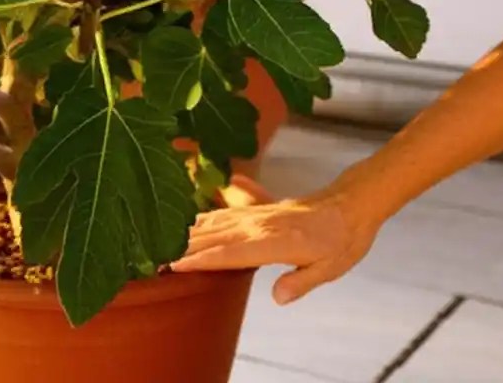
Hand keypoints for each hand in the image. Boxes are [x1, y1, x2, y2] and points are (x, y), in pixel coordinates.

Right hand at [170, 182, 378, 304]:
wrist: (350, 204)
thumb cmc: (342, 240)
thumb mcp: (331, 267)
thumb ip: (301, 281)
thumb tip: (277, 298)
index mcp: (275, 241)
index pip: (229, 253)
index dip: (200, 260)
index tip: (173, 264)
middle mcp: (260, 226)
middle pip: (213, 238)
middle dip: (182, 248)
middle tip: (152, 257)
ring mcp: (256, 216)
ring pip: (214, 224)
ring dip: (187, 233)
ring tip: (161, 241)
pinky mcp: (256, 210)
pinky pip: (223, 213)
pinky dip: (202, 218)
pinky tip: (187, 221)